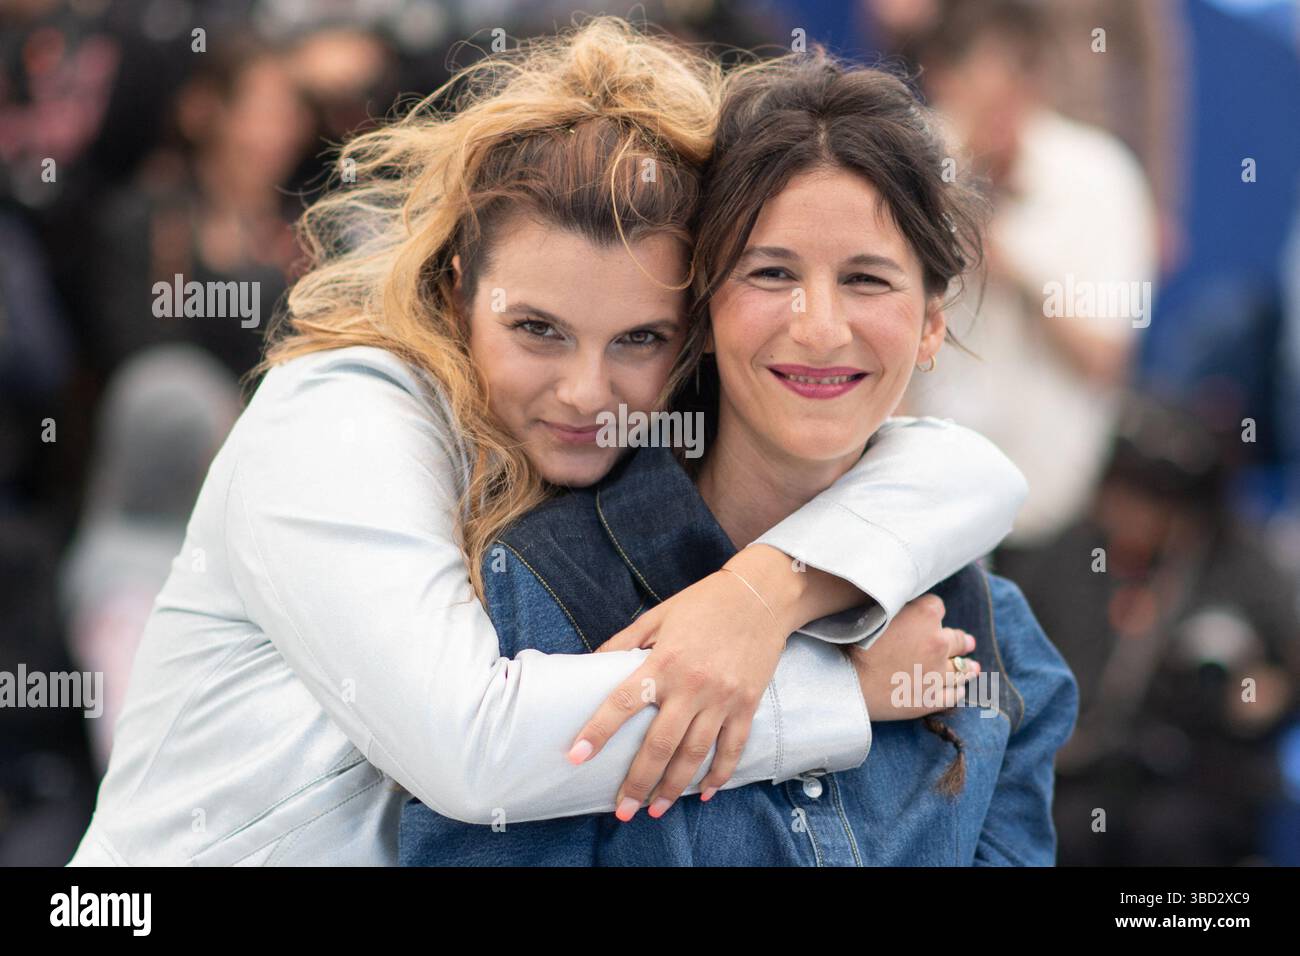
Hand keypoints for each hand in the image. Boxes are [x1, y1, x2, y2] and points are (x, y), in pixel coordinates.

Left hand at [572, 550, 799, 821]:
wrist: (761, 596)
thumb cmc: (704, 603)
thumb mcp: (658, 615)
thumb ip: (625, 641)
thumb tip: (592, 661)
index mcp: (664, 661)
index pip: (623, 702)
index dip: (598, 731)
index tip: (576, 757)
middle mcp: (692, 685)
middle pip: (660, 745)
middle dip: (638, 782)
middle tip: (622, 810)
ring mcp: (722, 699)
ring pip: (694, 755)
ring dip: (673, 788)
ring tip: (656, 810)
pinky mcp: (746, 705)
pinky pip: (732, 749)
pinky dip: (718, 775)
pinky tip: (703, 793)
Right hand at [847, 594, 979, 720]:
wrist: (847, 681)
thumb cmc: (853, 643)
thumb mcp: (874, 612)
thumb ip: (899, 608)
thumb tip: (908, 607)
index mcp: (925, 615)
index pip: (938, 607)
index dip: (930, 612)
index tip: (926, 618)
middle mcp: (938, 642)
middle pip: (958, 638)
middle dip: (960, 640)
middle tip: (968, 642)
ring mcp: (938, 673)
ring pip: (962, 669)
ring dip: (968, 667)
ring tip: (974, 668)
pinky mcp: (933, 699)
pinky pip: (955, 694)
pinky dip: (957, 690)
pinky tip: (959, 689)